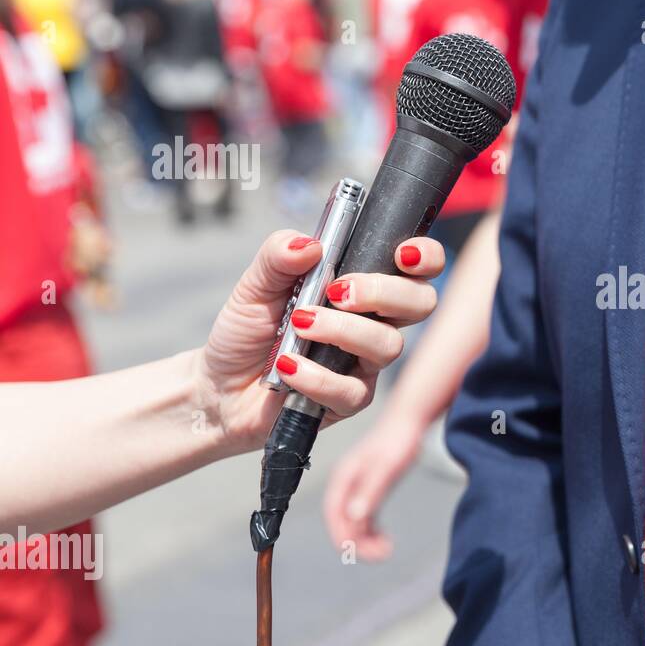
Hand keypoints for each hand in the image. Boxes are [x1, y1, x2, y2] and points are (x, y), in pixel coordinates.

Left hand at [196, 229, 444, 453]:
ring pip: (388, 344)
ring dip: (342, 331)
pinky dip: (316, 375)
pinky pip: (352, 389)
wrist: (217, 385)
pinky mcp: (349, 400)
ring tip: (299, 325)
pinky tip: (286, 367)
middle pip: (420, 303)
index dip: (425, 257)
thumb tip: (309, 244)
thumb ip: (279, 257)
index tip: (401, 254)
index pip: (416, 269)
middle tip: (339, 292)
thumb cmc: (246, 333)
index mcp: (361, 287)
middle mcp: (373, 323)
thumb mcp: (254, 285)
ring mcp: (365, 363)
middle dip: (384, 292)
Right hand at [322, 409, 425, 559]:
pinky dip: (372, 532)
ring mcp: (358, 489)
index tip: (359, 552)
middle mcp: (347, 485)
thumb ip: (370, 492)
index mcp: (344, 478)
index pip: (334, 514)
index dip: (343, 536)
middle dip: (357, 542)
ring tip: (385, 550)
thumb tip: (354, 517)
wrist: (410, 421)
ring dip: (365, 540)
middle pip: (343, 522)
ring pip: (354, 523)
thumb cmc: (398, 440)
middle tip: (381, 555)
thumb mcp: (386, 468)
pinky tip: (385, 541)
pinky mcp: (371, 490)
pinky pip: (365, 519)